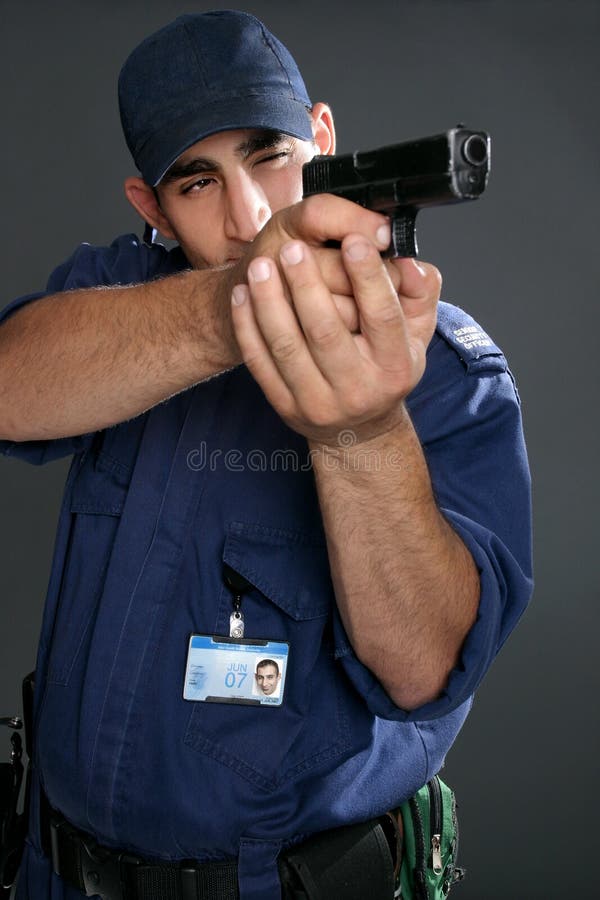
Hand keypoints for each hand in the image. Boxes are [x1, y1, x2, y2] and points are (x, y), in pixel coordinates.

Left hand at [229, 198, 440, 445]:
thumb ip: (419, 292)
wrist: (358, 430)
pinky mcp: (285, 407)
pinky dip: (246, 326)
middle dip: (306, 284)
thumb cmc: (385, 369)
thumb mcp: (417, 334)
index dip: (367, 276)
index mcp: (395, 366)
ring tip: (260, 267)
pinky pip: (259, 362)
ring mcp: (318, 401)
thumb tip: (407, 261)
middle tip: (291, 248)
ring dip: (268, 302)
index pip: (383, 316)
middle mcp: (359, 388)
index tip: (352, 239)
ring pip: (286, 346)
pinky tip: (242, 295)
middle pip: (326, 330)